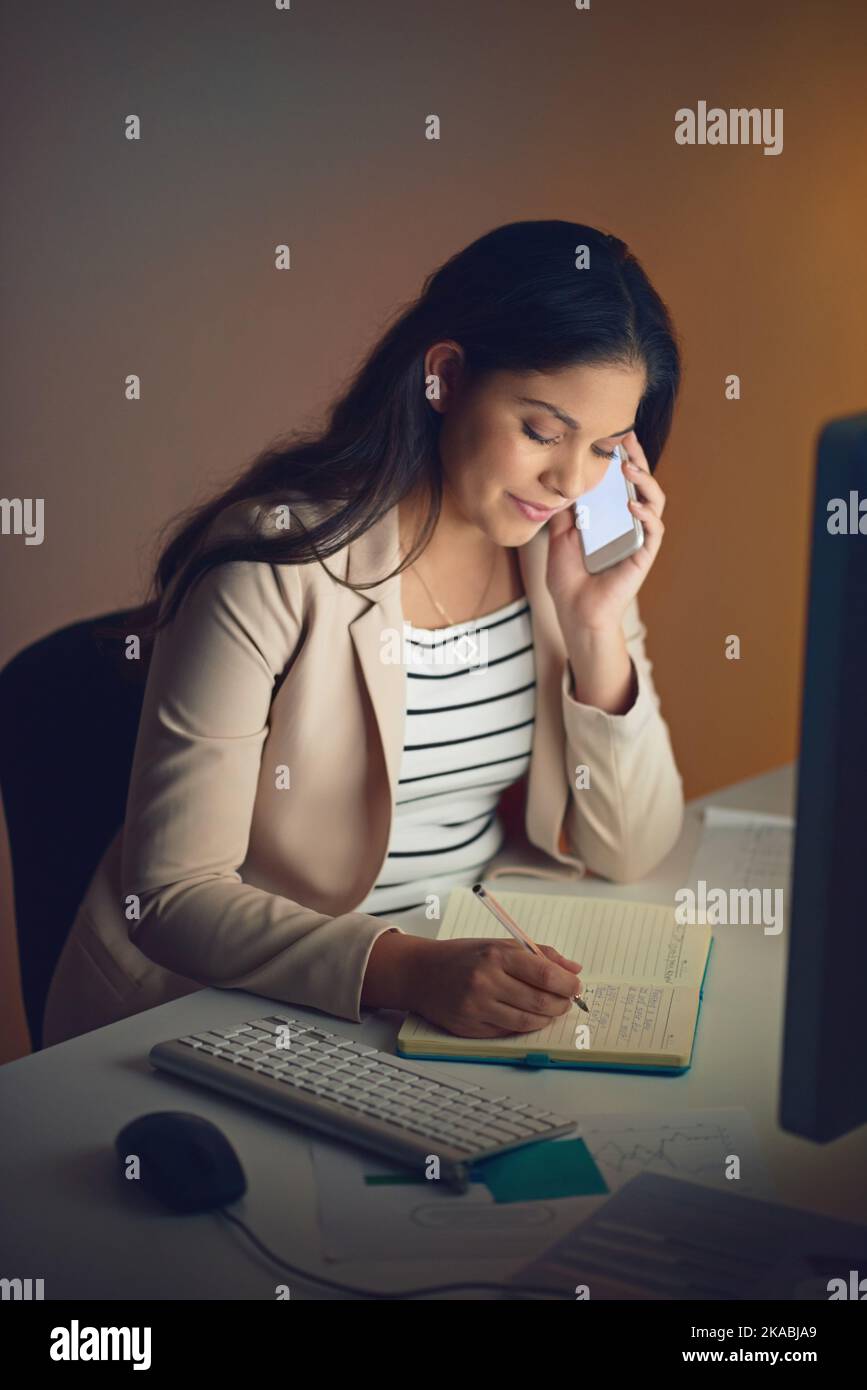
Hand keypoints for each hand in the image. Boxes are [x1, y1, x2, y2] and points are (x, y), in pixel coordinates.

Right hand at [404, 937, 582, 1037]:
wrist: (420, 973)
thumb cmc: (464, 956)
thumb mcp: (499, 944)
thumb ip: (539, 954)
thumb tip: (574, 969)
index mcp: (497, 955)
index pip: (545, 973)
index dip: (568, 984)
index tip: (576, 986)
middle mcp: (486, 981)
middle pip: (540, 1001)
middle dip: (562, 1004)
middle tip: (567, 1001)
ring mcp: (477, 1007)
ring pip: (528, 1021)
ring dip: (546, 1018)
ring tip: (549, 1009)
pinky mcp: (470, 1027)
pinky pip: (509, 1031)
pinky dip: (524, 1026)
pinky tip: (526, 1016)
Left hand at [545, 430, 666, 633]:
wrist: (574, 611)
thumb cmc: (569, 578)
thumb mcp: (560, 535)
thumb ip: (565, 510)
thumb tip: (562, 480)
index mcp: (611, 516)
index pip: (621, 480)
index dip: (621, 457)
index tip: (612, 436)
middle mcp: (629, 523)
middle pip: (642, 483)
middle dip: (637, 458)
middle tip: (627, 437)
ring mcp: (639, 537)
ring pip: (655, 501)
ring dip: (645, 481)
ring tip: (629, 467)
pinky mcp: (644, 555)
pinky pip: (654, 530)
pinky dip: (646, 514)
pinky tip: (632, 504)